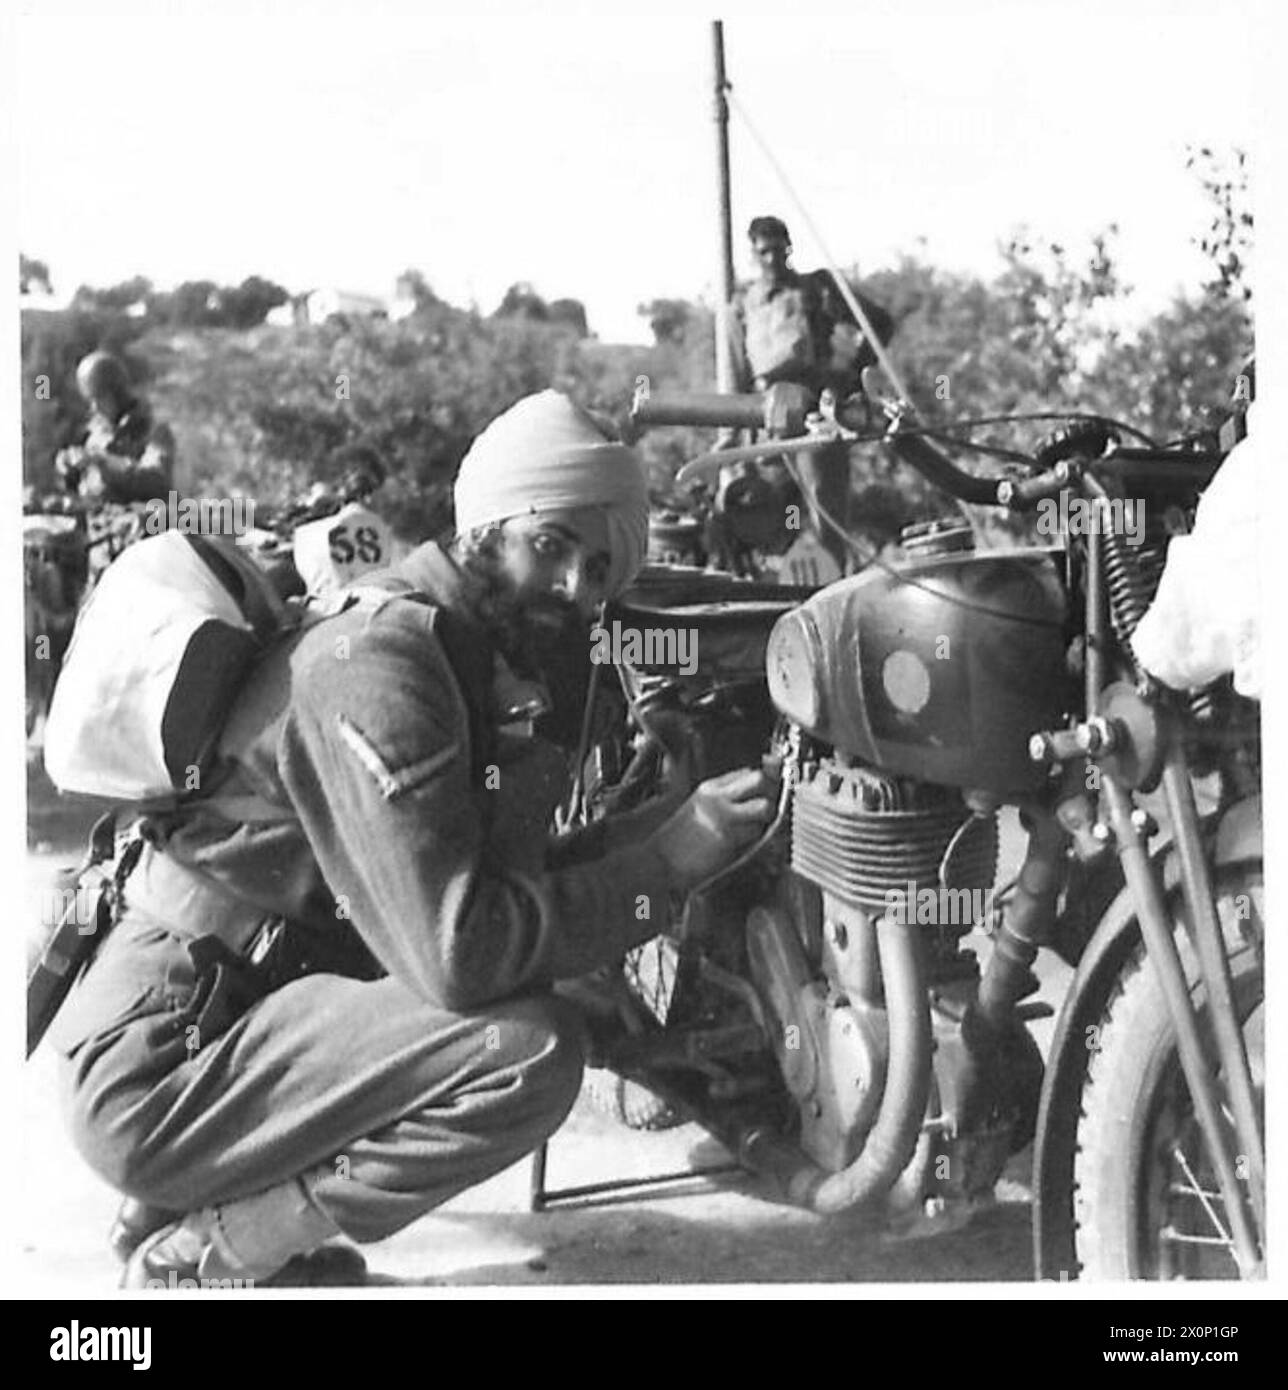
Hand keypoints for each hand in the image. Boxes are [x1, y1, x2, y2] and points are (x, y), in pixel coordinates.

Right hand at [649, 765, 778, 890]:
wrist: (659, 862)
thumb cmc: (678, 841)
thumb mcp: (697, 808)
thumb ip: (722, 798)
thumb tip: (750, 794)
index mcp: (708, 788)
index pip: (746, 772)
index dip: (759, 784)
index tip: (762, 794)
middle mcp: (718, 797)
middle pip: (760, 779)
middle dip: (769, 792)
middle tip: (765, 808)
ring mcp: (724, 815)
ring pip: (764, 807)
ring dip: (765, 819)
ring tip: (753, 829)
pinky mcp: (729, 837)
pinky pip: (756, 833)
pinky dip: (756, 839)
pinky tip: (742, 844)